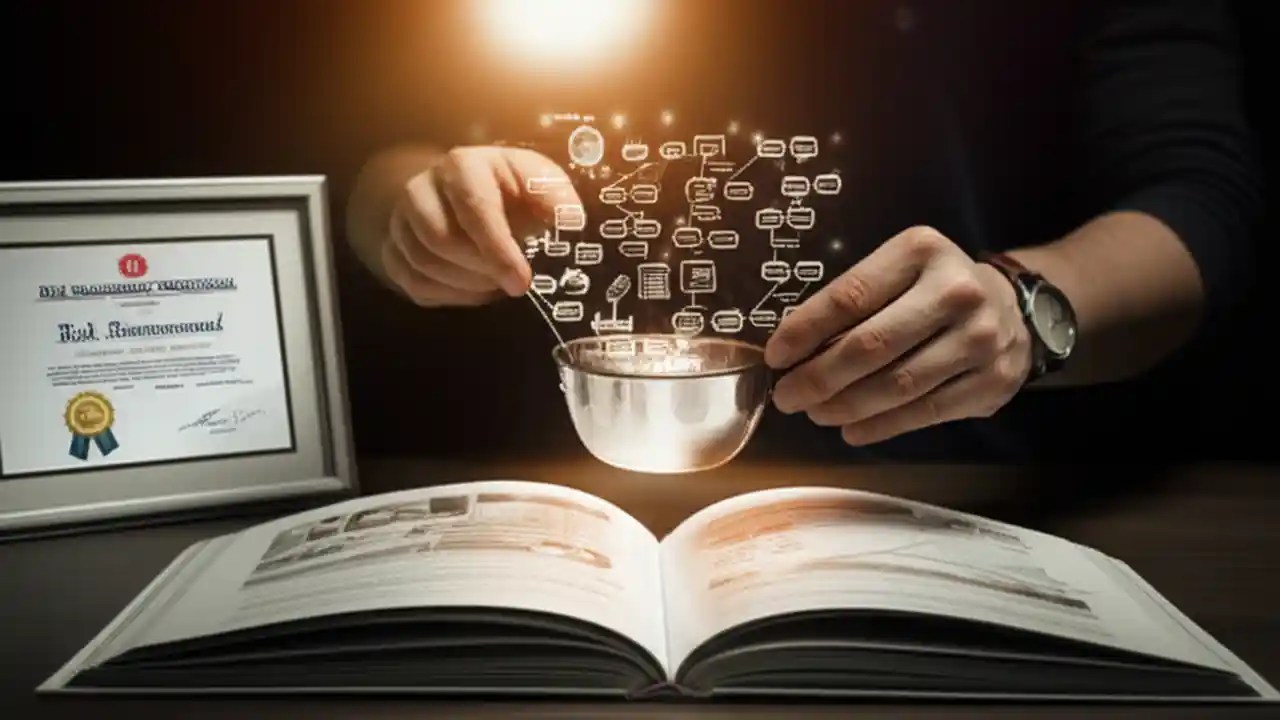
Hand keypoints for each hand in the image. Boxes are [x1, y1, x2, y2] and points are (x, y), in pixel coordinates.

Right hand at [381, 146, 579, 306]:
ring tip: (494, 284)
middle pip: (439, 238)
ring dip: (464, 285)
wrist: (469, 190)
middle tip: (511, 285)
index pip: (473, 208)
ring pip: (422, 262)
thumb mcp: (539, 182)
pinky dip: (445, 296)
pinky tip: (471, 291)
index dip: (497, 250)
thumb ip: (556, 198)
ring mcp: (402, 217)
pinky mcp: (393, 245)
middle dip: (480, 270)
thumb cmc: (511, 190)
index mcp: (463, 166)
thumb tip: (571, 220)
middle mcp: (423, 186)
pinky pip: (410, 281)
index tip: (521, 281)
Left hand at [764, 226, 1032, 445]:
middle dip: (818, 377)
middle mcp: (955, 291)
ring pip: (897, 384)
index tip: (776, 356)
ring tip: (816, 413)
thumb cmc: (933, 291)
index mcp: (920, 252)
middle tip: (787, 396)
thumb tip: (793, 351)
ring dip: (846, 406)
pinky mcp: (992, 380)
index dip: (805, 331)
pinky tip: (853, 430)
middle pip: (870, 345)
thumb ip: (853, 303)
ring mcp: (980, 338)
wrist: (1011, 308)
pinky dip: (882, 426)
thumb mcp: (897, 273)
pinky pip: (925, 411)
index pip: (849, 296)